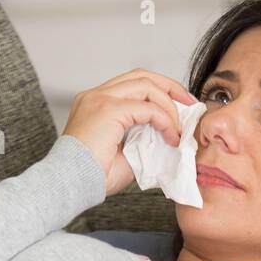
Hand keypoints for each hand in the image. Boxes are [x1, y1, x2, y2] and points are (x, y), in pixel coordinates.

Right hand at [63, 68, 200, 197]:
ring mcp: (101, 99)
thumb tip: (166, 137)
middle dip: (170, 88)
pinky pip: (147, 107)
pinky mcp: (109, 109)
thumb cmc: (92, 177)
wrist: (70, 185)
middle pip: (141, 76)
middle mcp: (96, 95)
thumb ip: (142, 139)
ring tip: (181, 126)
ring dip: (169, 105)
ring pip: (146, 86)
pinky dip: (164, 120)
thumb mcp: (124, 154)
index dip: (159, 91)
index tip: (178, 108)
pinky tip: (171, 136)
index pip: (133, 84)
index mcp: (96, 103)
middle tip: (190, 105)